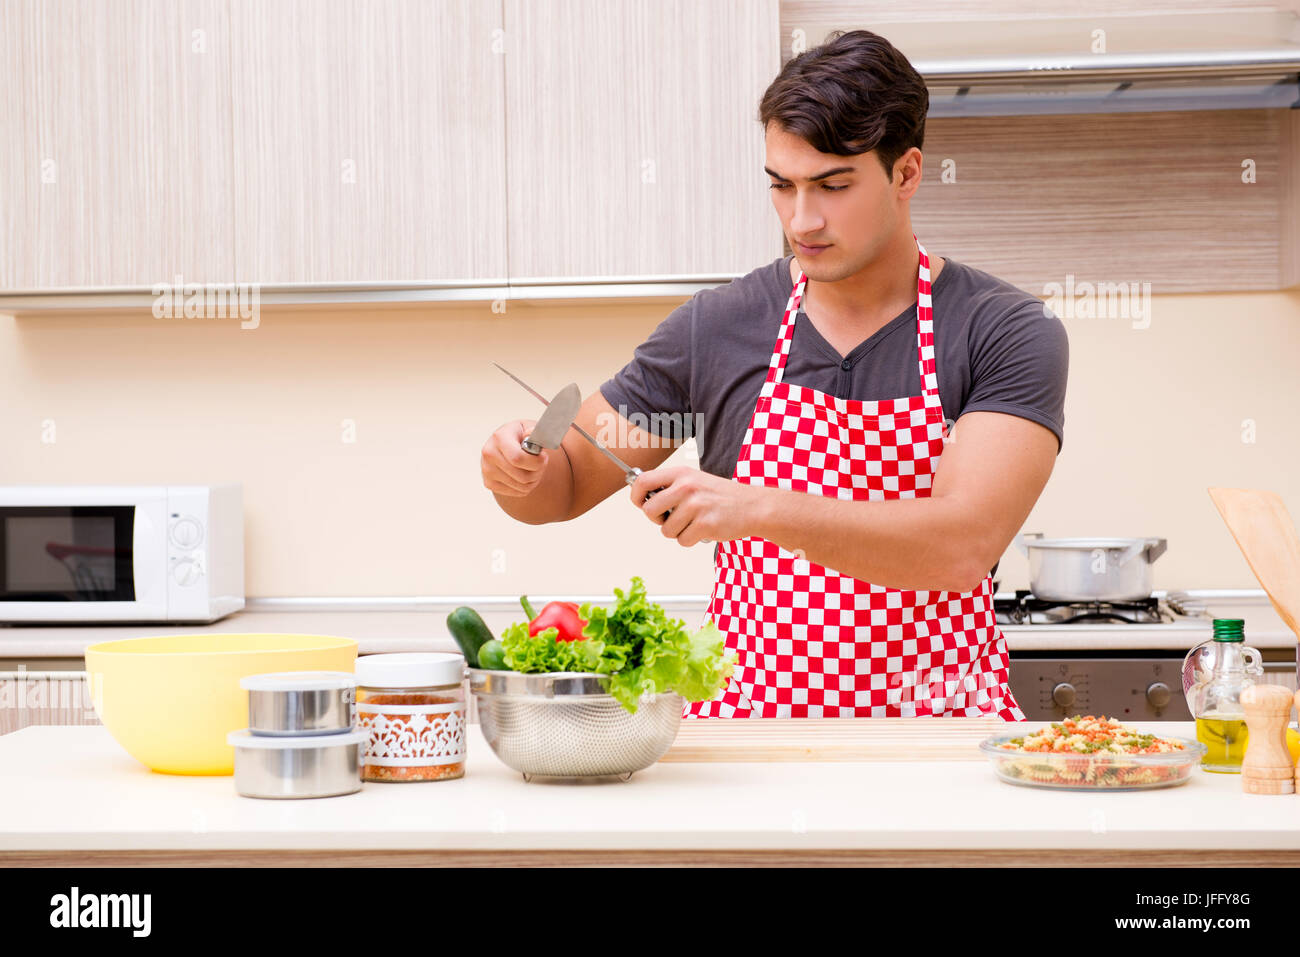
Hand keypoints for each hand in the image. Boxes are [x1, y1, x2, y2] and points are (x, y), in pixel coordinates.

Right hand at [481, 419, 549, 496]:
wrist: (507, 443)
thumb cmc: (523, 436)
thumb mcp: (531, 428)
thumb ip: (535, 431)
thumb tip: (530, 434)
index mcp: (499, 437)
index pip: (518, 459)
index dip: (535, 462)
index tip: (544, 457)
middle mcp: (489, 454)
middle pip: (522, 476)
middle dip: (538, 472)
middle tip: (541, 464)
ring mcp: (487, 470)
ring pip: (521, 486)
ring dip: (534, 480)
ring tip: (534, 469)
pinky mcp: (489, 483)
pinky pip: (517, 492)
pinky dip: (526, 487)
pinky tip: (525, 475)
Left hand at [629, 466, 762, 546]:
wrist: (753, 506)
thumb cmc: (720, 496)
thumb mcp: (694, 480)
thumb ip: (669, 487)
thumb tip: (641, 499)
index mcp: (681, 473)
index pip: (642, 481)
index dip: (636, 496)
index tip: (640, 503)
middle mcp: (686, 487)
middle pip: (649, 510)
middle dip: (657, 519)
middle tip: (672, 517)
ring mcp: (695, 505)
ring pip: (666, 530)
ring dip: (678, 531)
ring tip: (694, 522)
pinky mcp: (705, 524)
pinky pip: (682, 540)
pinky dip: (691, 540)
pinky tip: (704, 529)